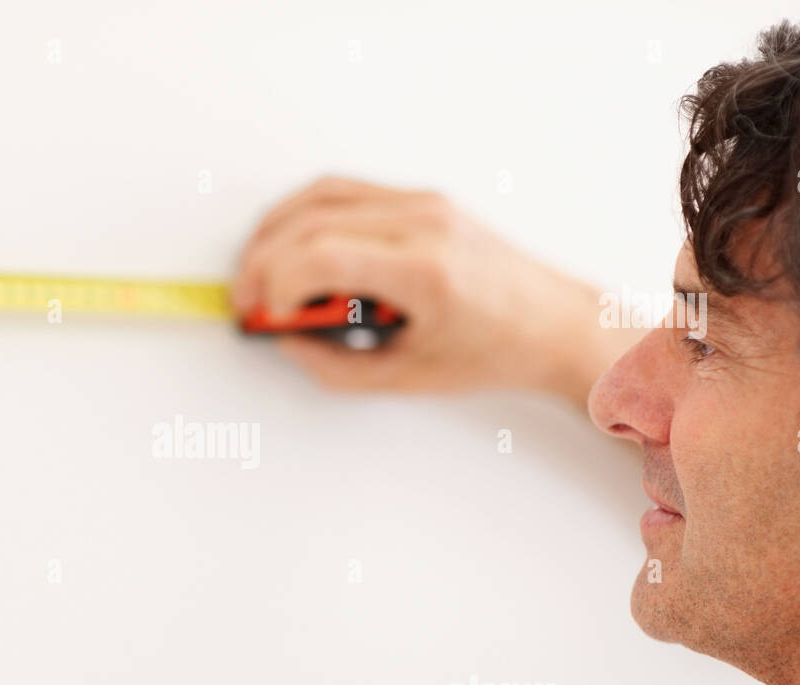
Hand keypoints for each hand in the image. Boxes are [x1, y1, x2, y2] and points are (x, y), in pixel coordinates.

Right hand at [233, 177, 610, 402]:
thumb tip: (287, 341)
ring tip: (259, 271)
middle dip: (263, 261)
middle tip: (247, 299)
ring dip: (276, 230)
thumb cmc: (496, 350)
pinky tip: (291, 245)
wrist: (552, 322)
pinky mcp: (422, 198)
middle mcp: (424, 223)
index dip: (275, 285)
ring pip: (321, 195)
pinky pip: (345, 191)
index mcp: (425, 271)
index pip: (322, 255)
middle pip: (311, 221)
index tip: (264, 315)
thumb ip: (335, 367)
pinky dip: (305, 215)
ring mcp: (424, 203)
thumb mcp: (408, 377)